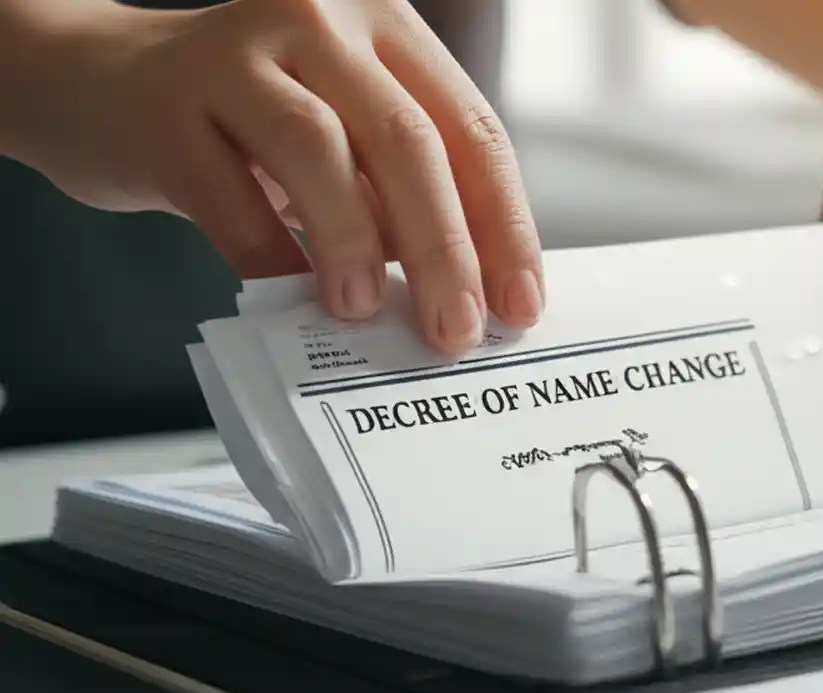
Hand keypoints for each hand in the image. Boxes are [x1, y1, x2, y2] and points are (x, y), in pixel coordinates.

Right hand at [8, 0, 541, 353]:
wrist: (100, 83)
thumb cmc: (249, 122)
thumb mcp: (345, 133)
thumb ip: (401, 192)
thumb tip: (466, 291)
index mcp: (384, 26)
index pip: (471, 130)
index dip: (503, 225)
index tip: (519, 305)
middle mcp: (317, 21)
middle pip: (406, 140)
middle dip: (443, 248)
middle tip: (454, 329)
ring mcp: (237, 57)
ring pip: (320, 151)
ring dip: (354, 244)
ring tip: (364, 310)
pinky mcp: (167, 109)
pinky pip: (230, 198)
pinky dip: (270, 257)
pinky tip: (292, 298)